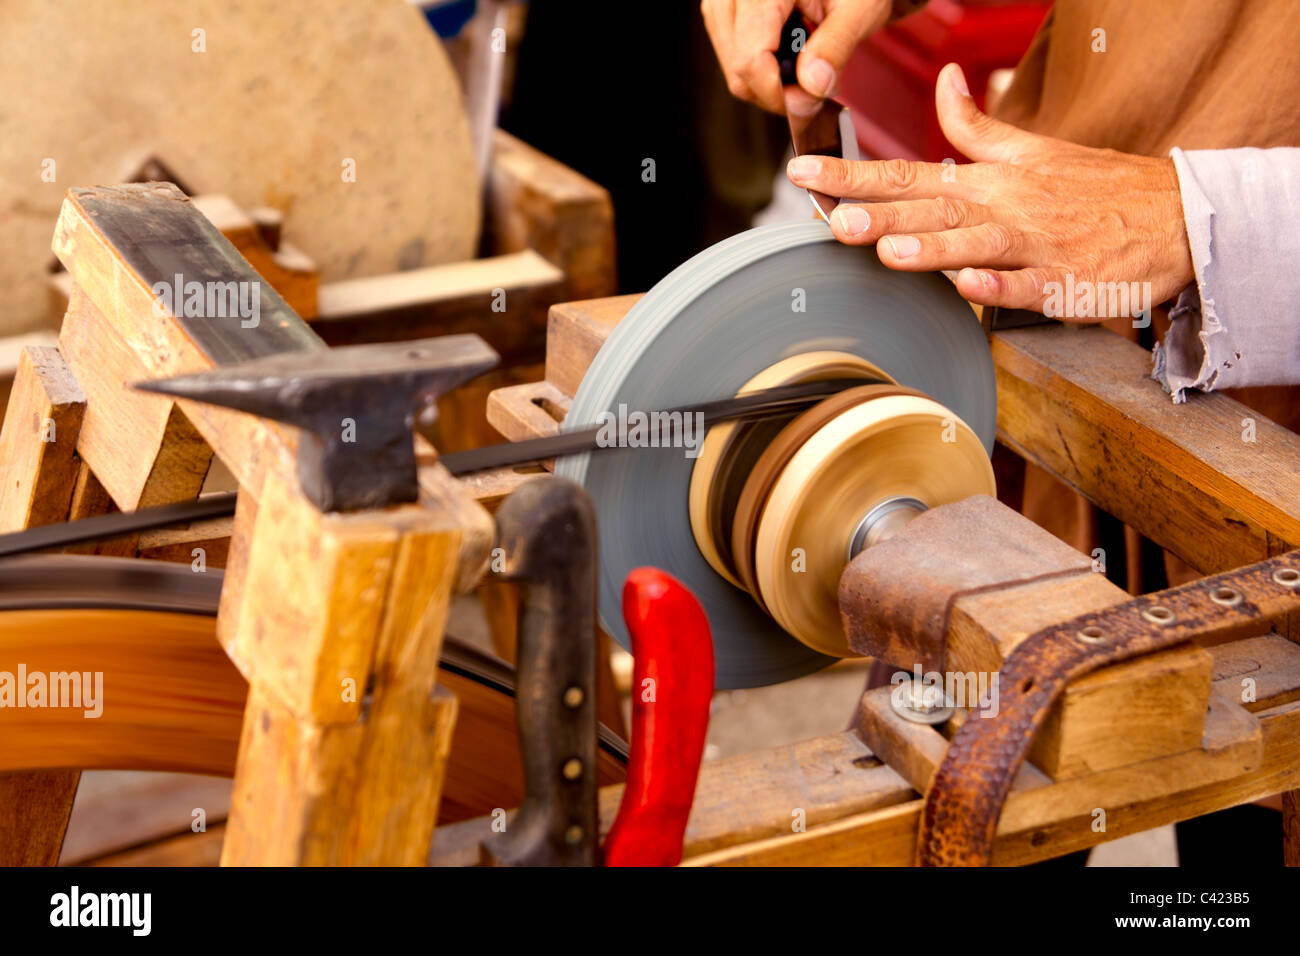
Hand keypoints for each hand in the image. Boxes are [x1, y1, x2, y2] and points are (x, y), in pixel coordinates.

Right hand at [701, 0, 892, 113]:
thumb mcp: (857, 10)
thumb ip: (835, 46)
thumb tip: (811, 87)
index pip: (750, 60)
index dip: (780, 93)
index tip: (812, 100)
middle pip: (740, 72)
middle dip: (780, 91)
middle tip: (818, 81)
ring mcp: (721, 8)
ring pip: (736, 75)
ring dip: (772, 83)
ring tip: (807, 61)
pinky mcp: (722, 18)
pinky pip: (734, 65)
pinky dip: (763, 72)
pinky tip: (789, 54)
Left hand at [785, 63, 1195, 318]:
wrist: (1176, 217)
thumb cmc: (1096, 189)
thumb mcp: (1033, 149)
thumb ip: (978, 126)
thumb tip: (947, 81)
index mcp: (989, 181)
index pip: (909, 173)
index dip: (854, 175)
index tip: (802, 175)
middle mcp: (1004, 209)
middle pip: (931, 210)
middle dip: (878, 213)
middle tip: (831, 216)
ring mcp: (1035, 246)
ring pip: (975, 245)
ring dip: (932, 247)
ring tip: (886, 249)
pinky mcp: (1065, 281)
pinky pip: (1029, 286)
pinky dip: (1001, 285)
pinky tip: (970, 287)